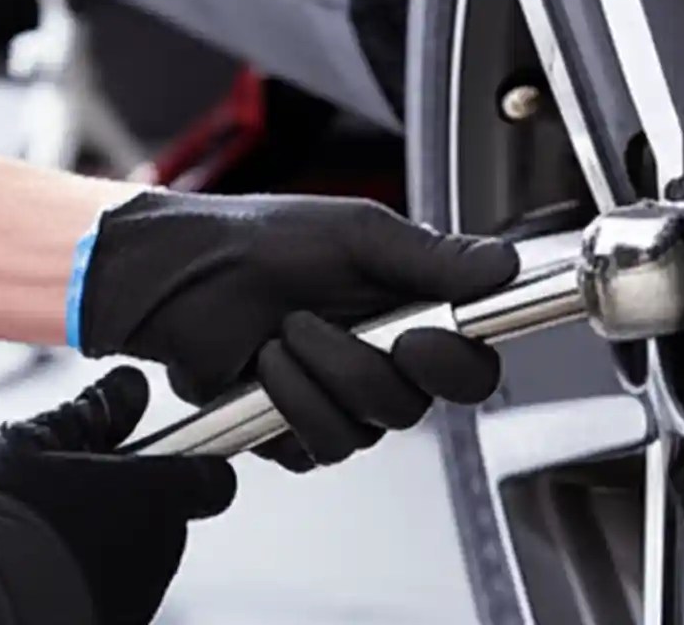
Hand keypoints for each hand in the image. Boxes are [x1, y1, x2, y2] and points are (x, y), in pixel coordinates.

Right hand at [0, 367, 235, 624]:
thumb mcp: (37, 440)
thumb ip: (95, 411)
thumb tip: (129, 387)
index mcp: (153, 495)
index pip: (213, 479)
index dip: (191, 464)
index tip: (158, 455)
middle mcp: (158, 551)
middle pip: (167, 518)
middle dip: (130, 501)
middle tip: (74, 490)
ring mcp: (138, 596)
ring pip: (136, 557)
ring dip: (105, 541)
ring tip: (46, 533)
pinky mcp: (116, 624)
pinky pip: (112, 593)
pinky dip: (86, 581)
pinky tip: (41, 569)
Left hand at [74, 192, 517, 470]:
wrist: (178, 276)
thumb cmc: (258, 242)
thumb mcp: (352, 234)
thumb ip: (431, 257)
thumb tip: (505, 266)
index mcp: (410, 313)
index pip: (470, 367)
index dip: (452, 365)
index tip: (416, 340)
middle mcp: (381, 362)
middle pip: (412, 408)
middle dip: (353, 363)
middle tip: (308, 318)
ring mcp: (338, 401)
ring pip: (362, 433)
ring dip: (310, 381)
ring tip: (276, 336)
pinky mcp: (294, 432)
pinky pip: (313, 450)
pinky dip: (283, 405)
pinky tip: (260, 369)